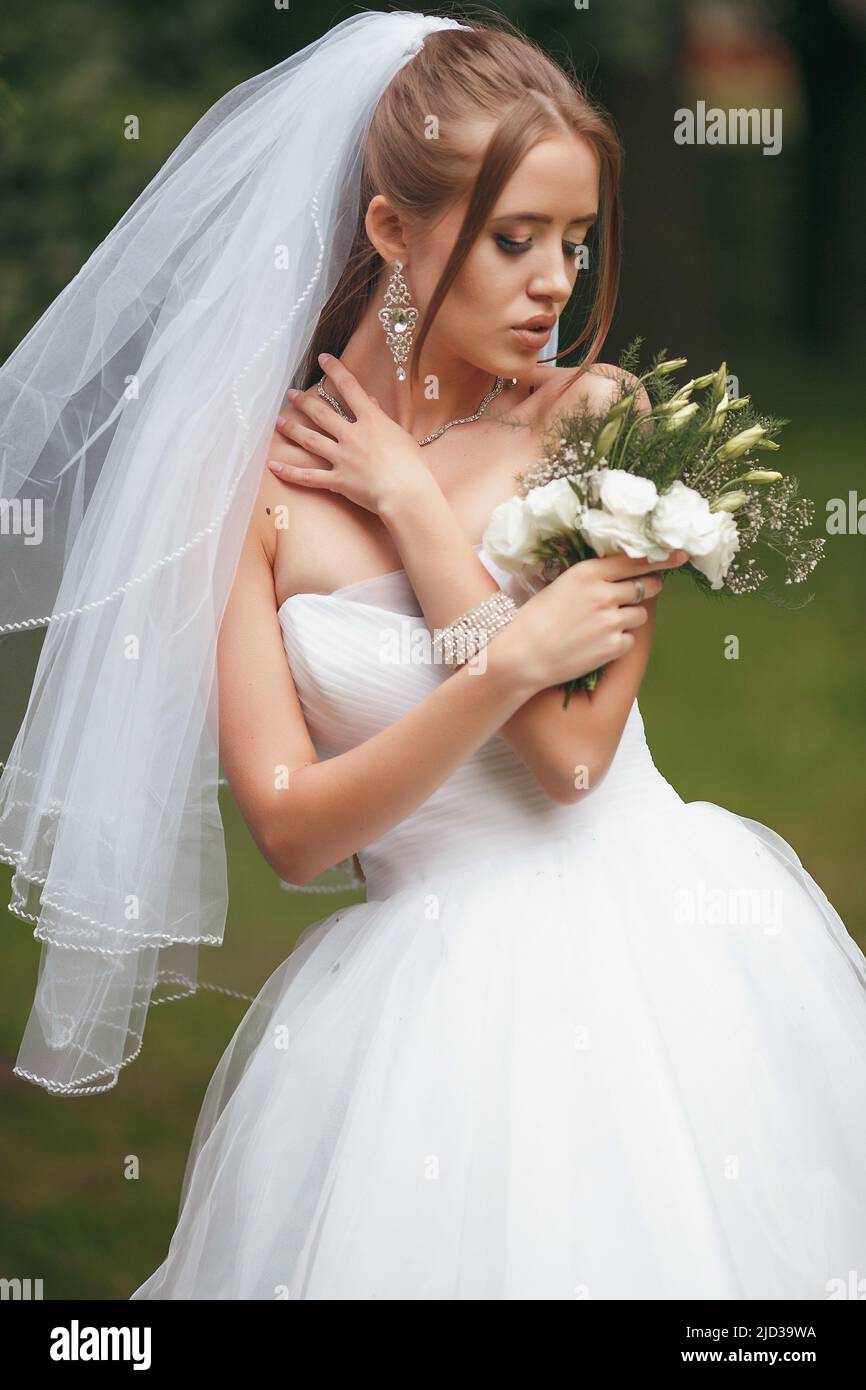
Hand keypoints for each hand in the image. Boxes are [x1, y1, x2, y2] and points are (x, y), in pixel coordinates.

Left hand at [267, 353, 427, 515]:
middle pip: (322, 413)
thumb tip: (373, 401)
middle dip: (304, 402)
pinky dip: (290, 473)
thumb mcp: (402, 435)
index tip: (323, 359)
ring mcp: (342, 457)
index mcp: (371, 420)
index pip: (350, 388)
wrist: (407, 492)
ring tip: (279, 421)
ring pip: (311, 440)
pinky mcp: (338, 481)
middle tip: (291, 394)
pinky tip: (273, 466)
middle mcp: (352, 435)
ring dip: (292, 429)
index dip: (335, 370)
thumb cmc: (413, 466)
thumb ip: (384, 417)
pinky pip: (309, 476)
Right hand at [490, 549, 688, 695]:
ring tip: (602, 626)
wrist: (523, 656)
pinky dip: (619, 642)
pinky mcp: (613, 646)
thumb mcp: (560, 585)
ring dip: (629, 618)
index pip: (634, 560)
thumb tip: (618, 575)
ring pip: (640, 614)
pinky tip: (596, 644)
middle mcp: (604, 593)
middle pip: (645, 586)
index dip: (660, 558)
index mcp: (588, 573)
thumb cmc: (534, 620)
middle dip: (645, 589)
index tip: (678, 556)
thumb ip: (591, 578)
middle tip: (635, 595)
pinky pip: (630, 639)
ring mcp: (611, 621)